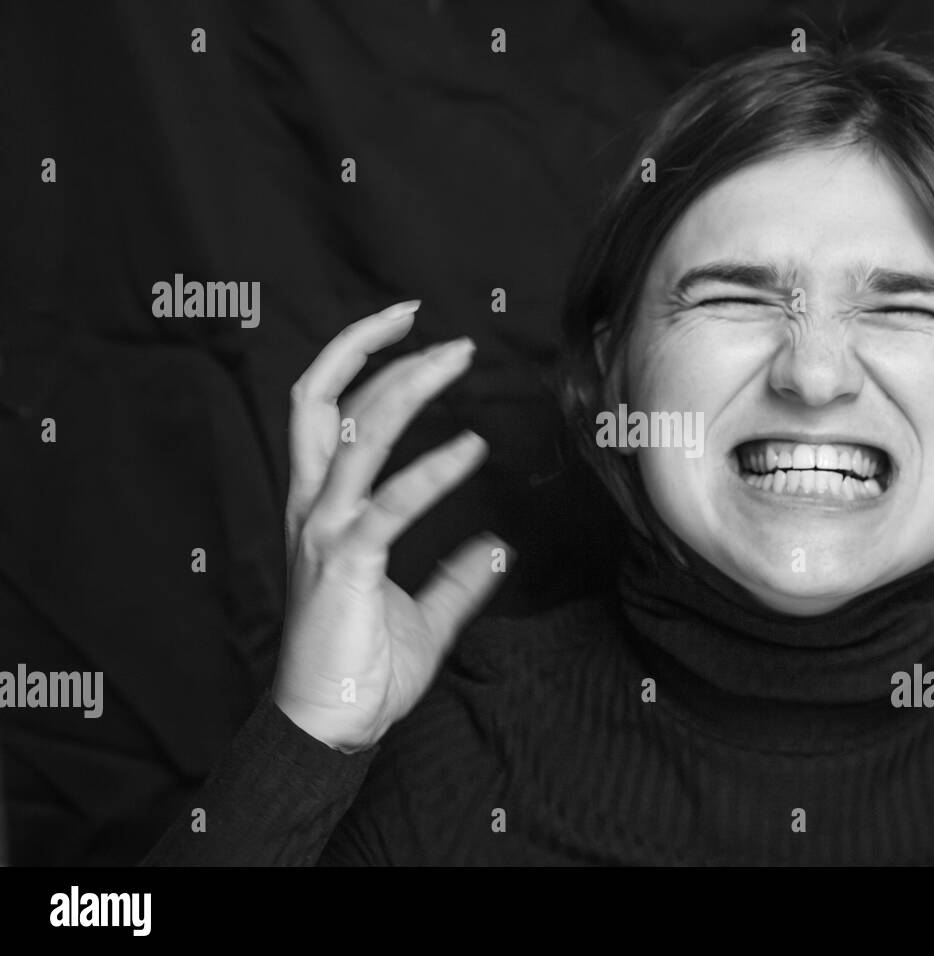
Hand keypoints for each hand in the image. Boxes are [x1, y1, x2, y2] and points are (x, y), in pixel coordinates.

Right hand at [272, 300, 511, 751]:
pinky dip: (431, 472)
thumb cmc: (362, 669)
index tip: (406, 328)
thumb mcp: (421, 614)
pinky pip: (388, 505)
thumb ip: (455, 578)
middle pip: (323, 400)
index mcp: (322, 509)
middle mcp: (313, 508)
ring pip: (355, 433)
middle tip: (438, 329)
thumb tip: (497, 548)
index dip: (356, 359)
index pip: (323, 410)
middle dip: (374, 350)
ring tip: (456, 358)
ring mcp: (324, 532)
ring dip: (405, 385)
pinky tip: (472, 450)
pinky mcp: (344, 563)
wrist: (329, 726)